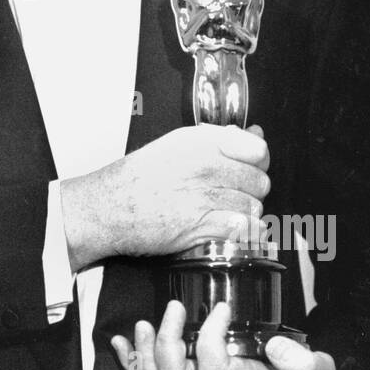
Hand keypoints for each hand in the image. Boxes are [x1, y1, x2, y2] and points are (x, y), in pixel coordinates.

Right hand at [60, 123, 270, 270]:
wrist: (110, 206)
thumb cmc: (140, 176)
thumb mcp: (178, 144)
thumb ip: (220, 139)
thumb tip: (256, 136)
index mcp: (202, 141)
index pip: (258, 151)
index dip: (258, 163)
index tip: (249, 169)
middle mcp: (206, 165)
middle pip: (259, 182)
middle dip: (250, 192)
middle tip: (233, 195)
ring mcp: (204, 196)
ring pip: (253, 208)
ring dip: (244, 214)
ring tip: (226, 214)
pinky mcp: (201, 226)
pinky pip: (242, 230)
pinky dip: (242, 234)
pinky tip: (231, 230)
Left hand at [111, 300, 336, 369]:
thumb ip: (300, 362)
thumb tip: (275, 344)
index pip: (215, 367)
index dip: (210, 337)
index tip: (222, 307)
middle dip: (166, 342)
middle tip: (175, 308)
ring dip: (145, 354)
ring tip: (143, 324)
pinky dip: (133, 362)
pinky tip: (121, 342)